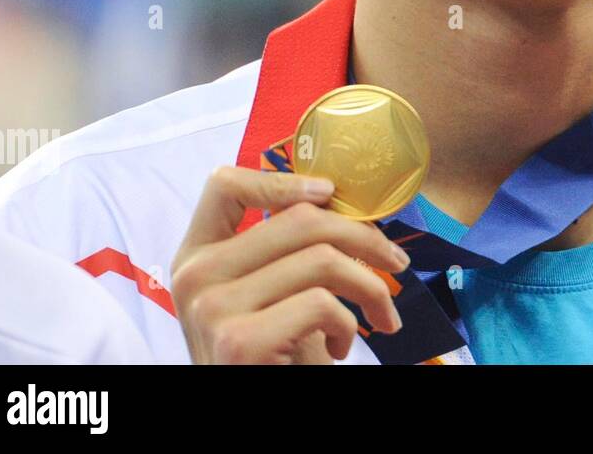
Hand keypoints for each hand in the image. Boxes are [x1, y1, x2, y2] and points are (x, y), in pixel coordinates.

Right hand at [170, 166, 409, 363]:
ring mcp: (212, 308)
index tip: (331, 193)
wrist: (253, 412)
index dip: (283, 179)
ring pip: (323, 259)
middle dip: (366, 239)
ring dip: (371, 288)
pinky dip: (349, 326)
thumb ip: (284, 249)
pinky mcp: (239, 342)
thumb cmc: (274, 352)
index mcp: (197, 255)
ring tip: (380, 314)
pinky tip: (338, 347)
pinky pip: (322, 304)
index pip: (224, 185)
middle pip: (300, 219)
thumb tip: (341, 200)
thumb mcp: (269, 293)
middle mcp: (195, 276)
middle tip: (397, 263)